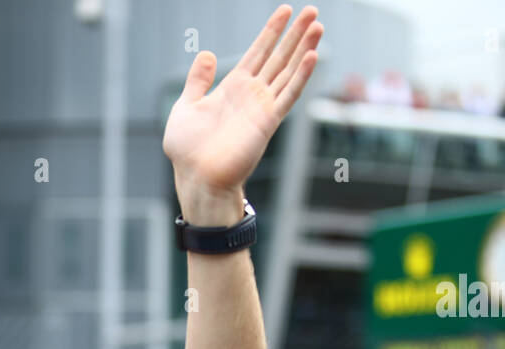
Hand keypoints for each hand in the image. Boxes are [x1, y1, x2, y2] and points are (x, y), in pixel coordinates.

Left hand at [162, 5, 321, 223]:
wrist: (196, 177)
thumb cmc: (187, 149)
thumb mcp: (186, 106)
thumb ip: (198, 80)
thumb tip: (207, 53)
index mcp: (233, 87)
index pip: (257, 52)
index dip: (272, 31)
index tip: (286, 11)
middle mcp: (251, 94)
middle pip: (279, 57)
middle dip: (295, 34)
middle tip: (312, 10)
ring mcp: (262, 107)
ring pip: (288, 71)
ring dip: (304, 49)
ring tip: (318, 26)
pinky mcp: (268, 122)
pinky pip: (288, 95)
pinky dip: (301, 76)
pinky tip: (312, 57)